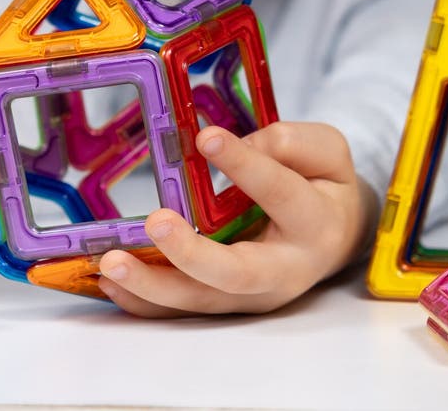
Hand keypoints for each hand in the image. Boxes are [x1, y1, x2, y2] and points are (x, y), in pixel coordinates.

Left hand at [98, 122, 377, 316]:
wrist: (337, 235)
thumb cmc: (325, 185)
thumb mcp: (326, 152)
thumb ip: (288, 143)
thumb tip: (234, 146)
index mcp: (315, 223)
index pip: (279, 193)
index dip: (244, 165)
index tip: (207, 138)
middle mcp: (284, 270)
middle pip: (236, 273)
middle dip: (191, 253)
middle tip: (156, 222)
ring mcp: (252, 296)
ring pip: (201, 300)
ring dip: (152, 286)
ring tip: (111, 263)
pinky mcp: (225, 303)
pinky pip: (181, 309)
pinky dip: (143, 300)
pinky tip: (110, 282)